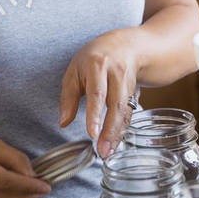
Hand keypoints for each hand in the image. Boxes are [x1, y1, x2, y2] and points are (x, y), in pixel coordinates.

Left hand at [58, 29, 140, 158]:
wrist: (127, 45)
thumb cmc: (95, 57)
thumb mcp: (75, 70)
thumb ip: (68, 96)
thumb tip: (63, 122)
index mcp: (98, 65)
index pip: (97, 92)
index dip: (95, 114)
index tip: (91, 133)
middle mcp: (117, 73)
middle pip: (116, 104)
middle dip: (109, 130)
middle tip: (102, 151)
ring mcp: (129, 83)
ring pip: (125, 111)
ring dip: (117, 134)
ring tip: (107, 152)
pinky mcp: (135, 93)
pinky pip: (129, 114)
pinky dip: (122, 130)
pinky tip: (114, 143)